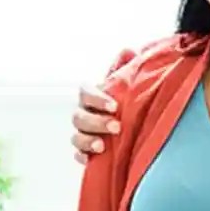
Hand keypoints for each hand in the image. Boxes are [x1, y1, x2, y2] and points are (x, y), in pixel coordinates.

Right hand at [70, 48, 137, 163]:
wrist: (134, 127)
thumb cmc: (129, 101)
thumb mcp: (130, 85)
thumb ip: (126, 69)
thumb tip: (128, 51)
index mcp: (92, 95)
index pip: (85, 92)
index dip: (97, 99)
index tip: (114, 106)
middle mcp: (84, 113)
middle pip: (79, 117)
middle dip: (96, 122)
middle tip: (116, 127)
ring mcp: (82, 133)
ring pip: (76, 137)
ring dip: (88, 141)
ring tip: (103, 146)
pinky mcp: (85, 152)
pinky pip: (77, 155)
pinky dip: (83, 157)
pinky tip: (92, 160)